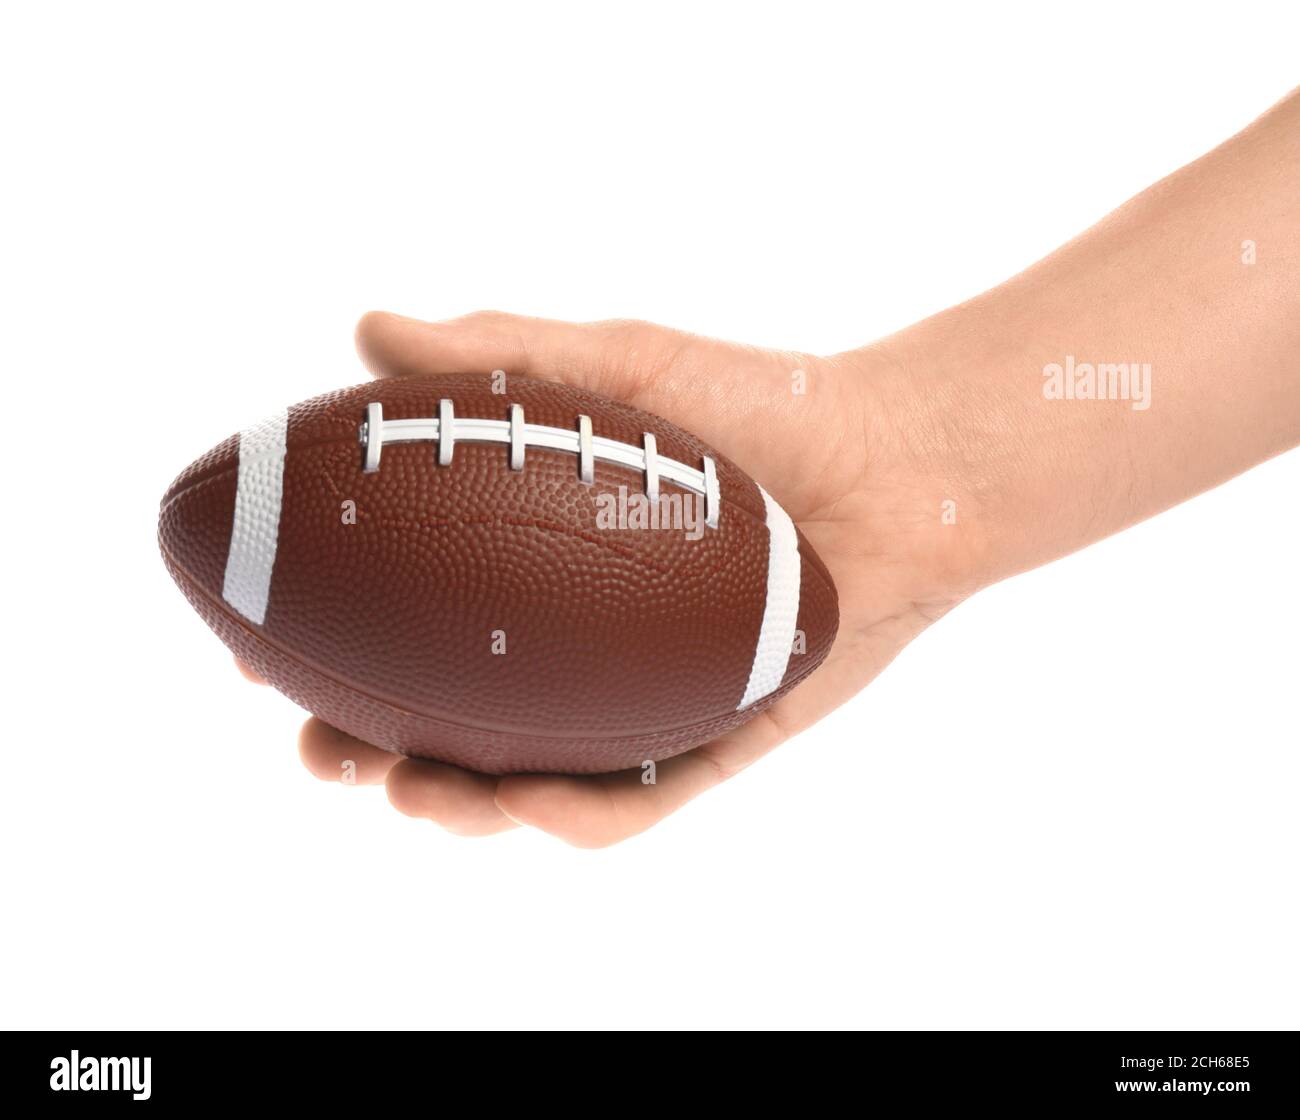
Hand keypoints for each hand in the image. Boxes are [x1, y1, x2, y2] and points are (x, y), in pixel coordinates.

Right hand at [264, 310, 975, 845]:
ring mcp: (652, 704)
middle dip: (377, 756)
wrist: (902, 458)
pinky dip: (578, 814)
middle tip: (325, 753)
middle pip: (459, 725)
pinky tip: (529, 801)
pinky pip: (641, 804)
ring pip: (534, 786)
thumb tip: (366, 327)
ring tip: (411, 793)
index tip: (263, 651)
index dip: (337, 650)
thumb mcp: (623, 364)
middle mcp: (588, 647)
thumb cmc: (765, 402)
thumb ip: (501, 354)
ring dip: (460, 806)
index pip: (422, 624)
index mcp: (548, 575)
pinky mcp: (723, 743)